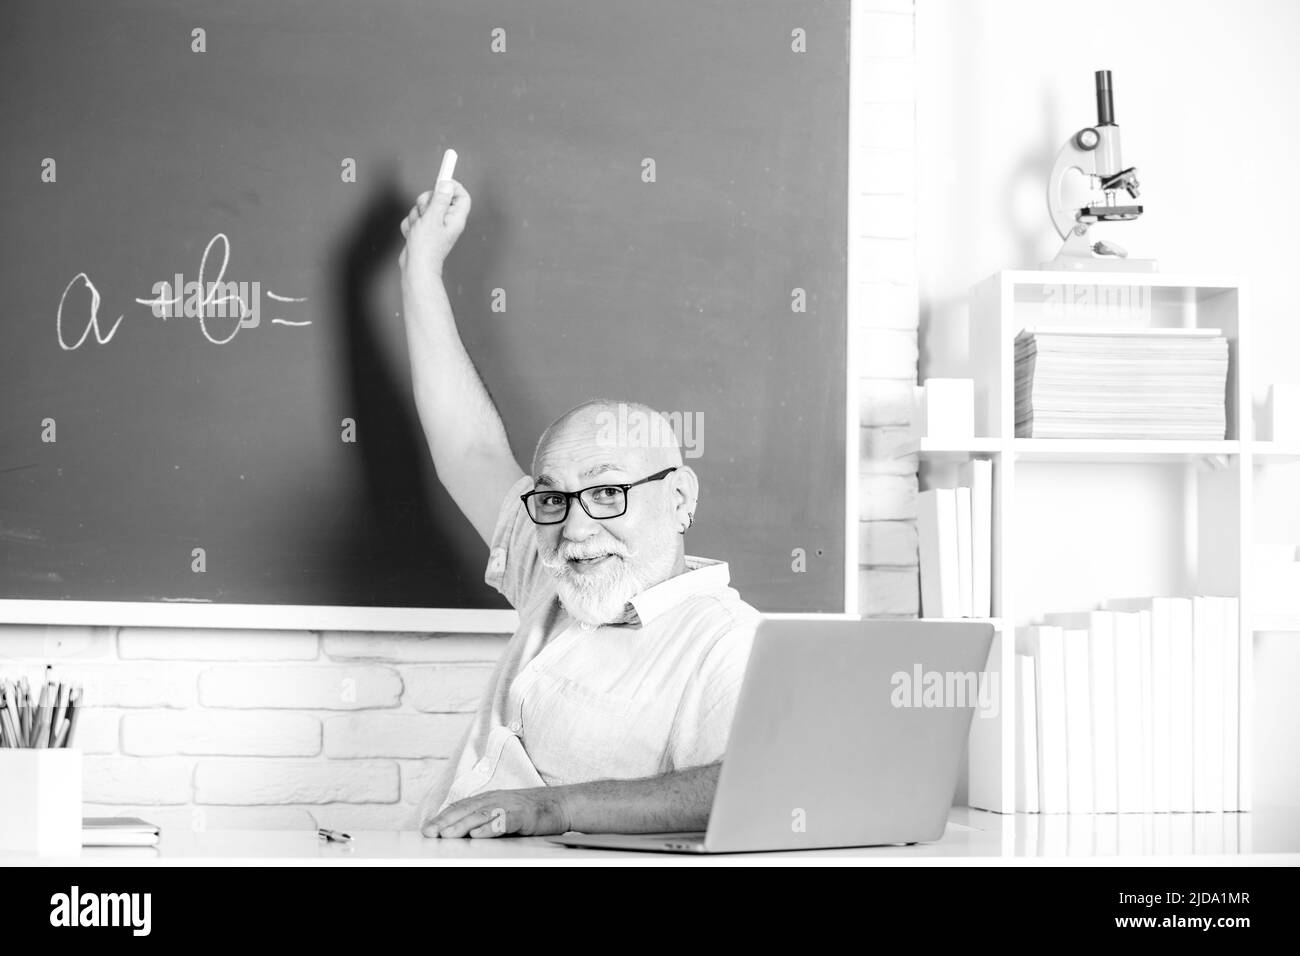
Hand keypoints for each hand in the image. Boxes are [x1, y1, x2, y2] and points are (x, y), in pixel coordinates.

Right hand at [399, 178, 470, 281]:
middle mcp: (447, 221)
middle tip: (424, 211)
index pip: (461, 195)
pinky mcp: (423, 230)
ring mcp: (435, 226)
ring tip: (418, 228)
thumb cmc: (426, 247)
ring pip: (423, 208)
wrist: (415, 267)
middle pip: (438, 198)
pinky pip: (415, 218)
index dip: (452, 186)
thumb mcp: (432, 218)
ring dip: (416, 216)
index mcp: (455, 218)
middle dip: (426, 202)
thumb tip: (446, 185)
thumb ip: (440, 200)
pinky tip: (413, 235)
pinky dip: (411, 225)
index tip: (441, 180)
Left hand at [421, 787, 571, 838]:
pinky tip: (479, 834)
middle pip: (467, 810)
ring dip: (462, 825)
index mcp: (489, 799)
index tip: (427, 829)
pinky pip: (505, 821)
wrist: (562, 804)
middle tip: (430, 833)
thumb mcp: (502, 812)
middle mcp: (497, 799)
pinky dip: (491, 827)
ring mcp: (510, 806)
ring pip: (481, 815)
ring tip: (447, 835)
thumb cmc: (531, 811)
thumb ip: (483, 820)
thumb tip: (461, 832)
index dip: (443, 817)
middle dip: (446, 822)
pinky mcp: (524, 815)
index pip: (461, 807)